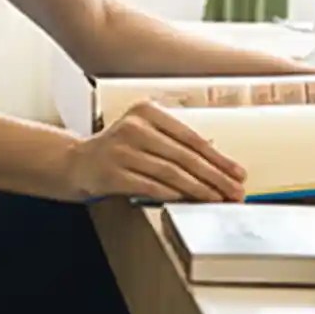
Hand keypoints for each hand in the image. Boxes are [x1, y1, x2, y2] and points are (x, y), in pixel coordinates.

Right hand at [67, 100, 246, 201]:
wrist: (77, 162)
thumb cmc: (120, 150)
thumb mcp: (146, 134)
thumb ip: (176, 142)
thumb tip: (218, 162)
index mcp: (147, 112)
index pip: (191, 137)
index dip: (218, 157)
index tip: (237, 173)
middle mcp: (134, 128)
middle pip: (184, 156)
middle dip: (214, 177)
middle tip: (235, 191)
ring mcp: (121, 151)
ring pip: (170, 173)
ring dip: (198, 189)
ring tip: (217, 200)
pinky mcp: (111, 173)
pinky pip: (149, 186)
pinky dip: (171, 194)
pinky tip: (188, 201)